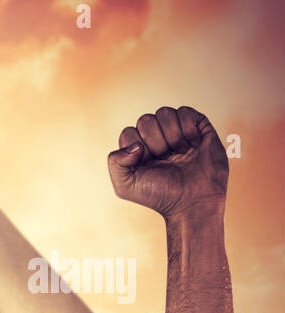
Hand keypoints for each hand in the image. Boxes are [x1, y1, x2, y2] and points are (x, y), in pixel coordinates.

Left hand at [108, 106, 227, 220]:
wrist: (192, 201)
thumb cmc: (160, 195)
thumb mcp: (125, 186)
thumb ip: (115, 162)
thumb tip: (135, 144)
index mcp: (137, 149)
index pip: (129, 132)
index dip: (137, 148)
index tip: (148, 164)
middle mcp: (156, 138)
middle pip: (146, 120)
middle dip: (155, 142)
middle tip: (165, 159)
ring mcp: (177, 131)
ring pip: (165, 113)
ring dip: (172, 135)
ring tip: (180, 152)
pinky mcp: (198, 127)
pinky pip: (186, 112)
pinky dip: (188, 128)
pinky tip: (192, 144)